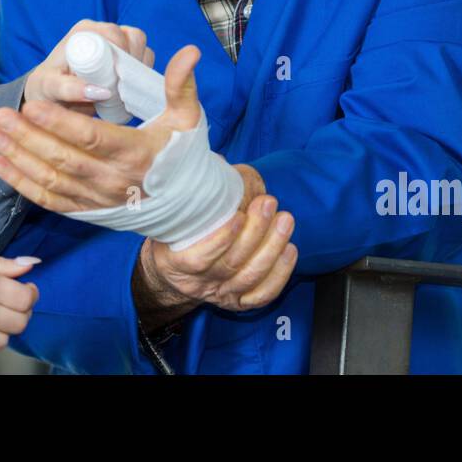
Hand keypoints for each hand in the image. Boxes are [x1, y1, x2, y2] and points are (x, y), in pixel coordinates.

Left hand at [0, 44, 203, 211]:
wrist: (186, 204)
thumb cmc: (183, 155)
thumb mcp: (187, 118)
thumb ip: (181, 84)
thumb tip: (189, 50)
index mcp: (135, 154)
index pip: (92, 137)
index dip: (61, 123)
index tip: (33, 104)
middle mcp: (113, 180)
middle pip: (63, 159)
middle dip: (28, 137)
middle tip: (1, 114)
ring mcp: (97, 198)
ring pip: (51, 180)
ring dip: (19, 157)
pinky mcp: (86, 209)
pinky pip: (48, 200)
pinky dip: (21, 183)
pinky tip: (0, 163)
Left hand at [22, 20, 155, 113]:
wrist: (51, 99)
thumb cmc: (46, 89)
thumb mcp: (51, 88)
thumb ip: (69, 89)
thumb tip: (101, 92)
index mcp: (84, 30)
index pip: (115, 34)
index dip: (123, 54)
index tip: (119, 80)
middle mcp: (101, 31)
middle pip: (133, 38)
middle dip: (132, 63)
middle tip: (122, 88)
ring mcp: (115, 42)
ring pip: (142, 47)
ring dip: (138, 69)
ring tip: (123, 89)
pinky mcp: (125, 55)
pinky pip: (145, 58)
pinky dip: (142, 73)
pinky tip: (129, 88)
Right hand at [135, 192, 297, 314]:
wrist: (173, 271)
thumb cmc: (177, 233)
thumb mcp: (171, 214)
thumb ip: (188, 193)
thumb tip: (202, 160)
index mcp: (175, 262)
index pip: (198, 259)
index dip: (220, 239)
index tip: (237, 215)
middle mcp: (199, 283)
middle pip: (232, 264)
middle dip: (255, 232)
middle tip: (268, 202)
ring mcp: (221, 293)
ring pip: (251, 277)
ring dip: (272, 247)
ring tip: (285, 219)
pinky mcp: (240, 301)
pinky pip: (263, 294)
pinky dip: (280, 273)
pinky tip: (290, 249)